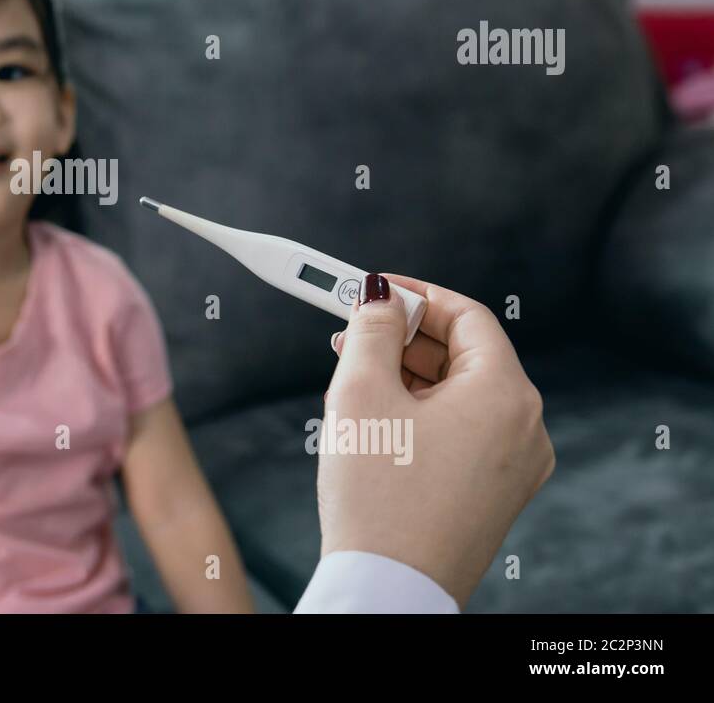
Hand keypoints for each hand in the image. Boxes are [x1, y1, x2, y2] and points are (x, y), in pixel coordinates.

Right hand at [318, 273, 554, 608]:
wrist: (389, 590)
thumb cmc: (378, 500)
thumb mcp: (361, 393)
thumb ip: (372, 330)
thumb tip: (378, 298)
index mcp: (506, 395)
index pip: (467, 314)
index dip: (415, 294)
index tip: (373, 288)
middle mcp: (525, 428)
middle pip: (466, 353)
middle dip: (405, 338)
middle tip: (352, 333)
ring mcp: (515, 466)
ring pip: (461, 393)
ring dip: (408, 376)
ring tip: (353, 379)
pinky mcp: (495, 494)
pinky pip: (463, 430)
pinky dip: (423, 413)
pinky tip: (377, 420)